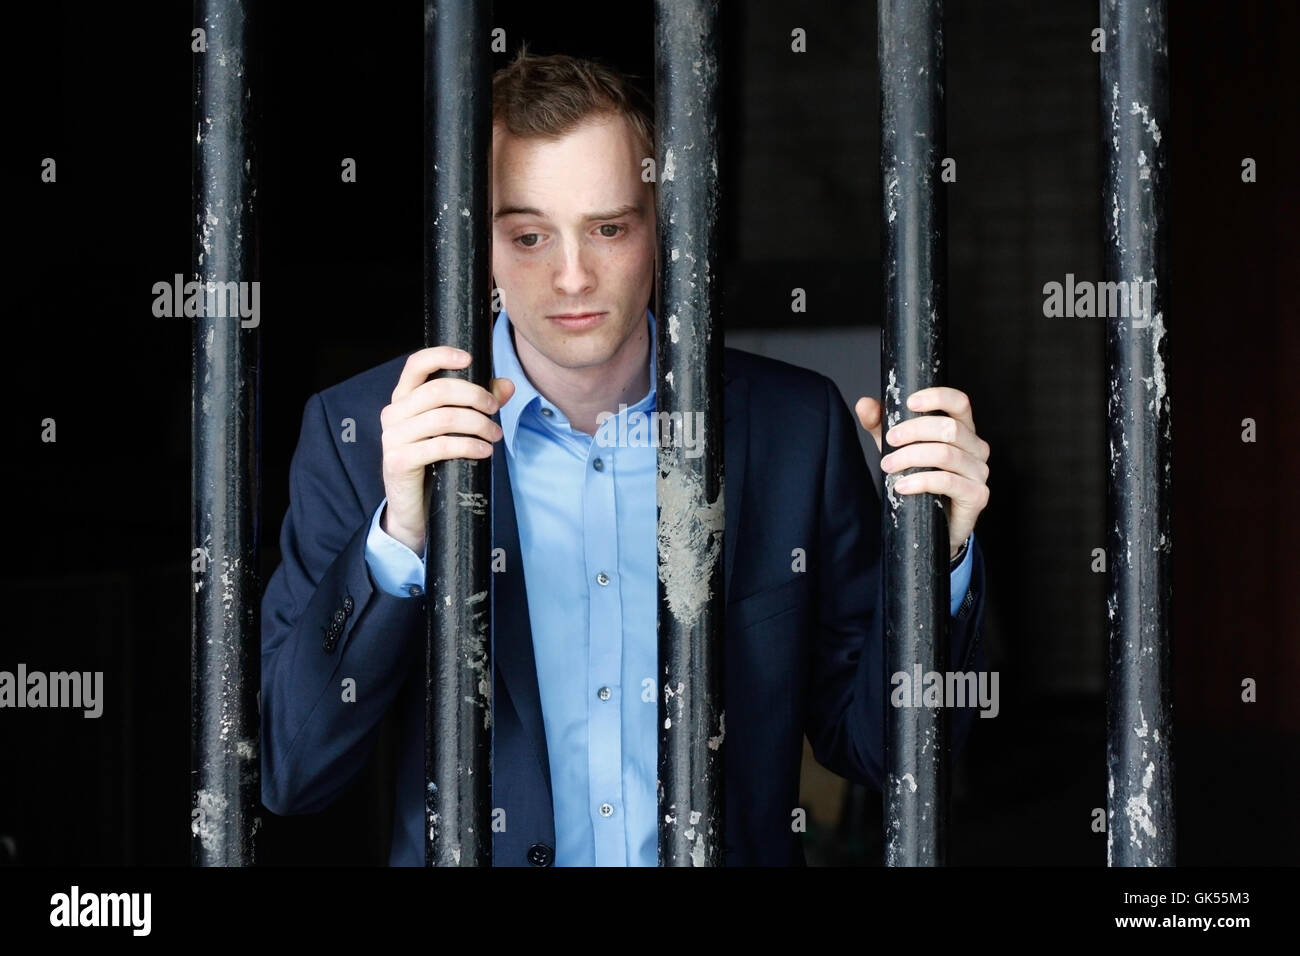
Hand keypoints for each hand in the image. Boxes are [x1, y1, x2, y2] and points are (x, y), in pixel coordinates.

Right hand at [379, 347, 514, 553]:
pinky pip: (441, 446)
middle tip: (495, 410)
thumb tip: (507, 385)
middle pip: (438, 390)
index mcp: (404, 399)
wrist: (414, 507)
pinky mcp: (399, 461)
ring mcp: (393, 437)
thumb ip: (479, 404)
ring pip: (443, 418)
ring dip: (477, 424)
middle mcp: (394, 413)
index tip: (469, 358)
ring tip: (495, 435)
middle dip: (474, 396)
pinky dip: (469, 446)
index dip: (442, 355)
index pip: (416, 365)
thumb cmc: (436, 462)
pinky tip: (484, 451)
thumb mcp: (457, 429)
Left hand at [854, 387, 989, 560]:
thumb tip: (865, 404)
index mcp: (962, 429)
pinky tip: (901, 486)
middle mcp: (976, 447)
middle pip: (949, 427)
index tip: (909, 403)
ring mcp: (979, 472)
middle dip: (913, 431)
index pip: (959, 402)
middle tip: (889, 442)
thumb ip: (880, 426)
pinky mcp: (977, 495)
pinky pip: (948, 481)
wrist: (932, 524)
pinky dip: (921, 481)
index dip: (937, 397)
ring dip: (911, 457)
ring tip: (888, 467)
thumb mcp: (896, 448)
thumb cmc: (919, 480)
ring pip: (946, 454)